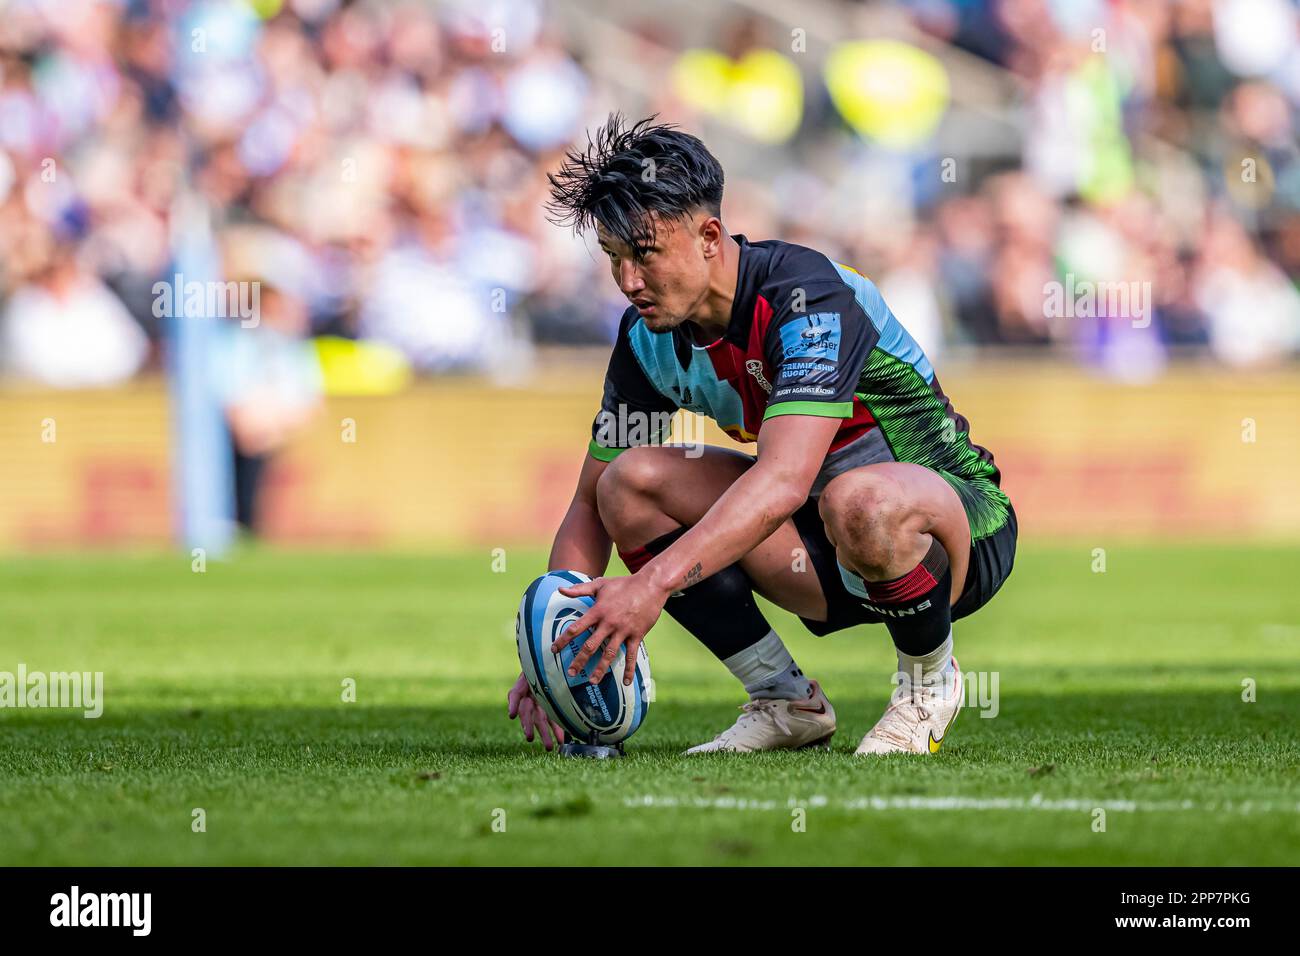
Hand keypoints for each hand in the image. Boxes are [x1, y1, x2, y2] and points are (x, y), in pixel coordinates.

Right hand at [506, 672, 565, 750]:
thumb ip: (531, 676)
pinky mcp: (550, 709)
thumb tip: (524, 695)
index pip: (516, 696)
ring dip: (545, 734)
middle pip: (527, 714)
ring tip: (549, 748)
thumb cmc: (538, 666)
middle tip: (529, 738)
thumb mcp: (533, 669)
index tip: (511, 714)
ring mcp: (540, 705)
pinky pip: (553, 720)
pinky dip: (557, 730)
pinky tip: (561, 740)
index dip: (513, 704)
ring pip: (541, 721)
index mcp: (522, 689)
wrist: (548, 665)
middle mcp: (529, 699)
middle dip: (528, 727)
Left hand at [553, 574, 668, 685]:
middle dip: (579, 661)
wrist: (650, 585)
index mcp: (598, 611)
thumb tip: (560, 590)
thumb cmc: (624, 584)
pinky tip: (626, 682)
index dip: (563, 639)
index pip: (576, 628)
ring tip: (592, 681)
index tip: (554, 650)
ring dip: (600, 669)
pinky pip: (631, 655)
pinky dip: (629, 669)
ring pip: (609, 654)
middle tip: (571, 673)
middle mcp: (609, 623)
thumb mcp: (600, 584)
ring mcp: (623, 630)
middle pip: (591, 646)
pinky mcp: (637, 635)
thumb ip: (579, 589)